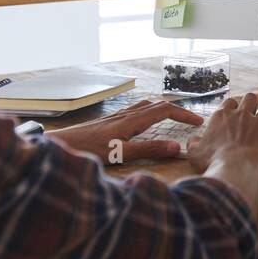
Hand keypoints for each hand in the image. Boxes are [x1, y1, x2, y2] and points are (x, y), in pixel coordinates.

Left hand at [46, 99, 206, 162]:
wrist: (59, 145)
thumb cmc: (87, 150)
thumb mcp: (121, 153)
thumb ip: (149, 150)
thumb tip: (177, 147)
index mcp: (132, 120)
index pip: (165, 110)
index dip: (184, 114)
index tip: (199, 122)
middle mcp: (126, 114)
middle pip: (157, 104)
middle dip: (177, 110)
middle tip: (191, 120)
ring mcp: (116, 117)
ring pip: (145, 106)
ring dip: (162, 109)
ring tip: (171, 118)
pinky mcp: (108, 122)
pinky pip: (135, 111)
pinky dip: (147, 113)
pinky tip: (142, 124)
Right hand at [187, 92, 257, 172]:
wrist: (232, 167)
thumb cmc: (213, 160)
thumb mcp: (195, 151)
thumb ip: (194, 143)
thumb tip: (193, 141)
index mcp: (223, 116)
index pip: (229, 102)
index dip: (232, 105)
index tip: (233, 111)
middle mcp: (242, 116)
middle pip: (251, 97)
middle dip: (252, 102)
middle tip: (252, 111)